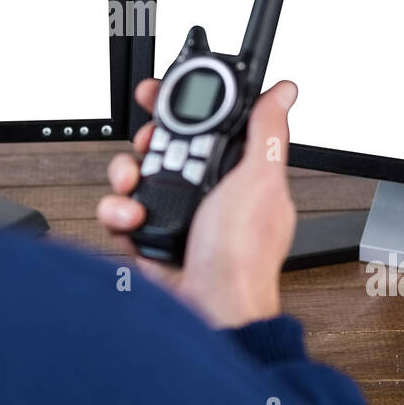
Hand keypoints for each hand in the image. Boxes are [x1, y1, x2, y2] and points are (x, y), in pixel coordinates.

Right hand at [96, 78, 299, 327]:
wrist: (213, 312)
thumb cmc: (245, 256)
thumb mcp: (259, 181)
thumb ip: (266, 132)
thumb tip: (284, 92)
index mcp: (236, 171)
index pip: (206, 123)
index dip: (182, 104)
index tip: (160, 93)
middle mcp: (206, 189)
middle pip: (164, 145)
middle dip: (147, 142)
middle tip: (146, 148)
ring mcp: (177, 212)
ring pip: (137, 175)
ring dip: (127, 179)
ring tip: (135, 190)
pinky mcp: (151, 235)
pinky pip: (122, 212)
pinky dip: (119, 213)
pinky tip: (133, 220)